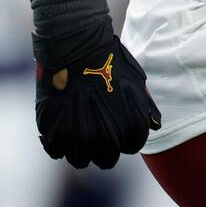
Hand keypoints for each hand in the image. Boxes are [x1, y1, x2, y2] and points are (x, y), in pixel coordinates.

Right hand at [35, 36, 161, 169]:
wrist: (77, 45)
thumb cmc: (109, 61)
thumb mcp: (136, 82)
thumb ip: (145, 108)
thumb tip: (152, 126)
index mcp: (130, 127)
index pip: (131, 147)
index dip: (126, 136)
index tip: (119, 123)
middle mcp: (104, 138)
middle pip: (107, 160)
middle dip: (105, 147)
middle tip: (98, 127)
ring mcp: (77, 138)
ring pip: (80, 160)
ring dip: (81, 147)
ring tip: (80, 125)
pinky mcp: (52, 133)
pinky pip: (56, 151)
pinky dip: (59, 141)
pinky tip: (63, 123)